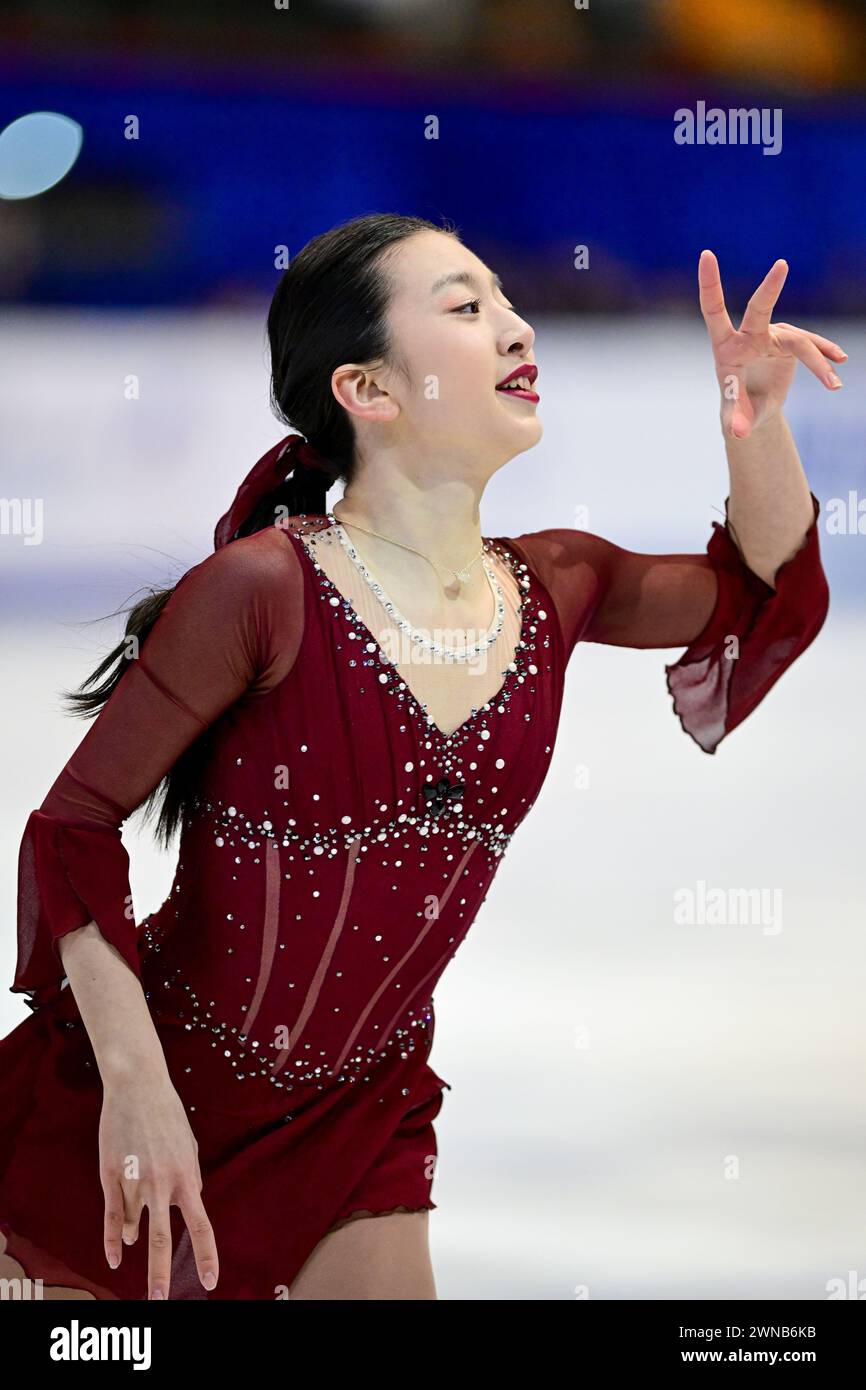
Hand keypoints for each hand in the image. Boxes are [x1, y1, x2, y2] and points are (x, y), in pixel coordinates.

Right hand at [99, 1071, 218, 1297]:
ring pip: (134, 1225)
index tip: (210, 1281)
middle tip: (161, 1299)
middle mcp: (162, 1182)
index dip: (206, 1256)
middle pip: (161, 1238)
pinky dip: (113, 1238)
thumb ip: (189, 1178)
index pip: (201, 1226)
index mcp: (187, 1177)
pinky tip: (115, 1255)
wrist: (138, 1084)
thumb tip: (185, 1206)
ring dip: (135, 1238)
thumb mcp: (187, 1145)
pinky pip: (112, 1214)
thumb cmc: (167, 1115)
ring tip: (133, 1244)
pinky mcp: (110, 1173)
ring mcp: (134, 1179)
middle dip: (160, 1274)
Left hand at [698, 250, 846, 438]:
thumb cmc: (739, 408)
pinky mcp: (792, 343)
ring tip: (833, 386)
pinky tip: (839, 361)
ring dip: (817, 364)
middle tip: (781, 265)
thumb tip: (739, 434)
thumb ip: (737, 420)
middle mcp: (750, 335)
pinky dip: (825, 354)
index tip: (706, 254)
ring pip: (799, 343)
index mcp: (727, 347)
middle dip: (770, 289)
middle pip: (759, 310)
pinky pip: (812, 346)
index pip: (714, 310)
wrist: (755, 409)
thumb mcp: (738, 415)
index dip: (710, 284)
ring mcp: (773, 336)